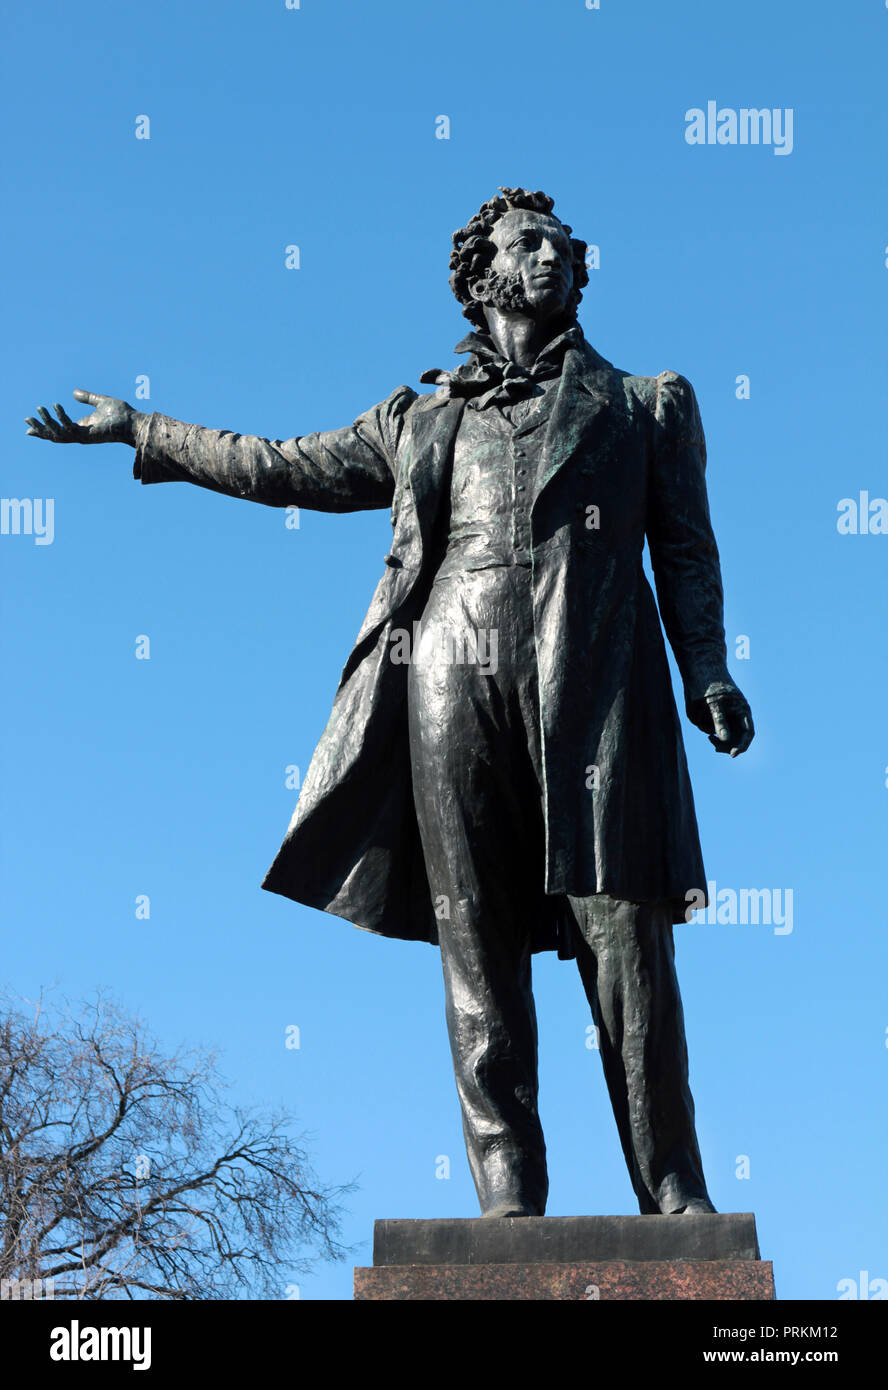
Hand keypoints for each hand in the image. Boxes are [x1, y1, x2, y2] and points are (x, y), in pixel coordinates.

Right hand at [25, 390, 140, 446]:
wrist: (134, 422)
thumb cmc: (121, 414)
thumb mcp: (100, 401)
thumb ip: (86, 398)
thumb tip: (73, 392)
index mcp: (81, 427)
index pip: (59, 430)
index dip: (44, 429)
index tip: (28, 428)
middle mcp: (80, 433)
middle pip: (54, 436)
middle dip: (39, 429)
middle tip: (26, 419)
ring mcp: (83, 436)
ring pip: (58, 434)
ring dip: (46, 423)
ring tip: (38, 409)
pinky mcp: (88, 435)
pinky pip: (69, 428)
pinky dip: (61, 417)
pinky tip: (56, 406)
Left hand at [688, 682, 753, 757]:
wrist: (699, 667)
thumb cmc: (708, 683)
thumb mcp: (713, 703)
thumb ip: (719, 720)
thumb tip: (725, 739)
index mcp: (742, 710)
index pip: (748, 733)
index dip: (742, 745)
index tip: (733, 754)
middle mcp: (736, 714)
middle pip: (737, 737)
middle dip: (728, 745)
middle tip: (715, 747)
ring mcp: (726, 714)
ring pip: (725, 734)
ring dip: (719, 740)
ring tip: (710, 738)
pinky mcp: (715, 713)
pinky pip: (715, 728)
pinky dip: (711, 731)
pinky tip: (705, 727)